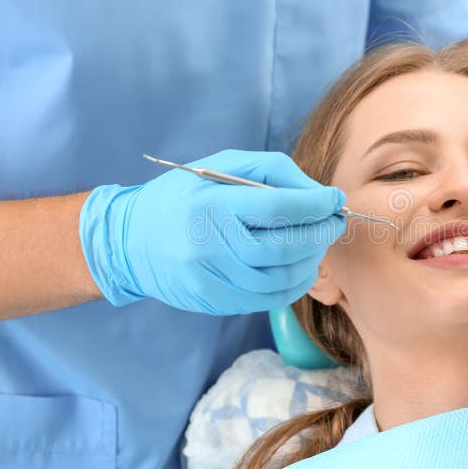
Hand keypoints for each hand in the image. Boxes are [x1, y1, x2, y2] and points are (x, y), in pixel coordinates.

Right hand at [79, 150, 345, 313]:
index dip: (315, 205)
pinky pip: (267, 299)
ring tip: (317, 243)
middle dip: (320, 234)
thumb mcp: (222, 166)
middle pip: (284, 247)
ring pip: (280, 278)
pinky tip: (300, 268)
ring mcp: (211, 279)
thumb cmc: (185, 195)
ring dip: (311, 261)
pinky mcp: (214, 302)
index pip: (277, 208)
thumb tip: (319, 195)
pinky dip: (293, 285)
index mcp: (211, 205)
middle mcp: (209, 245)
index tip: (336, 200)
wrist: (132, 240)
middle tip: (333, 222)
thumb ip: (273, 171)